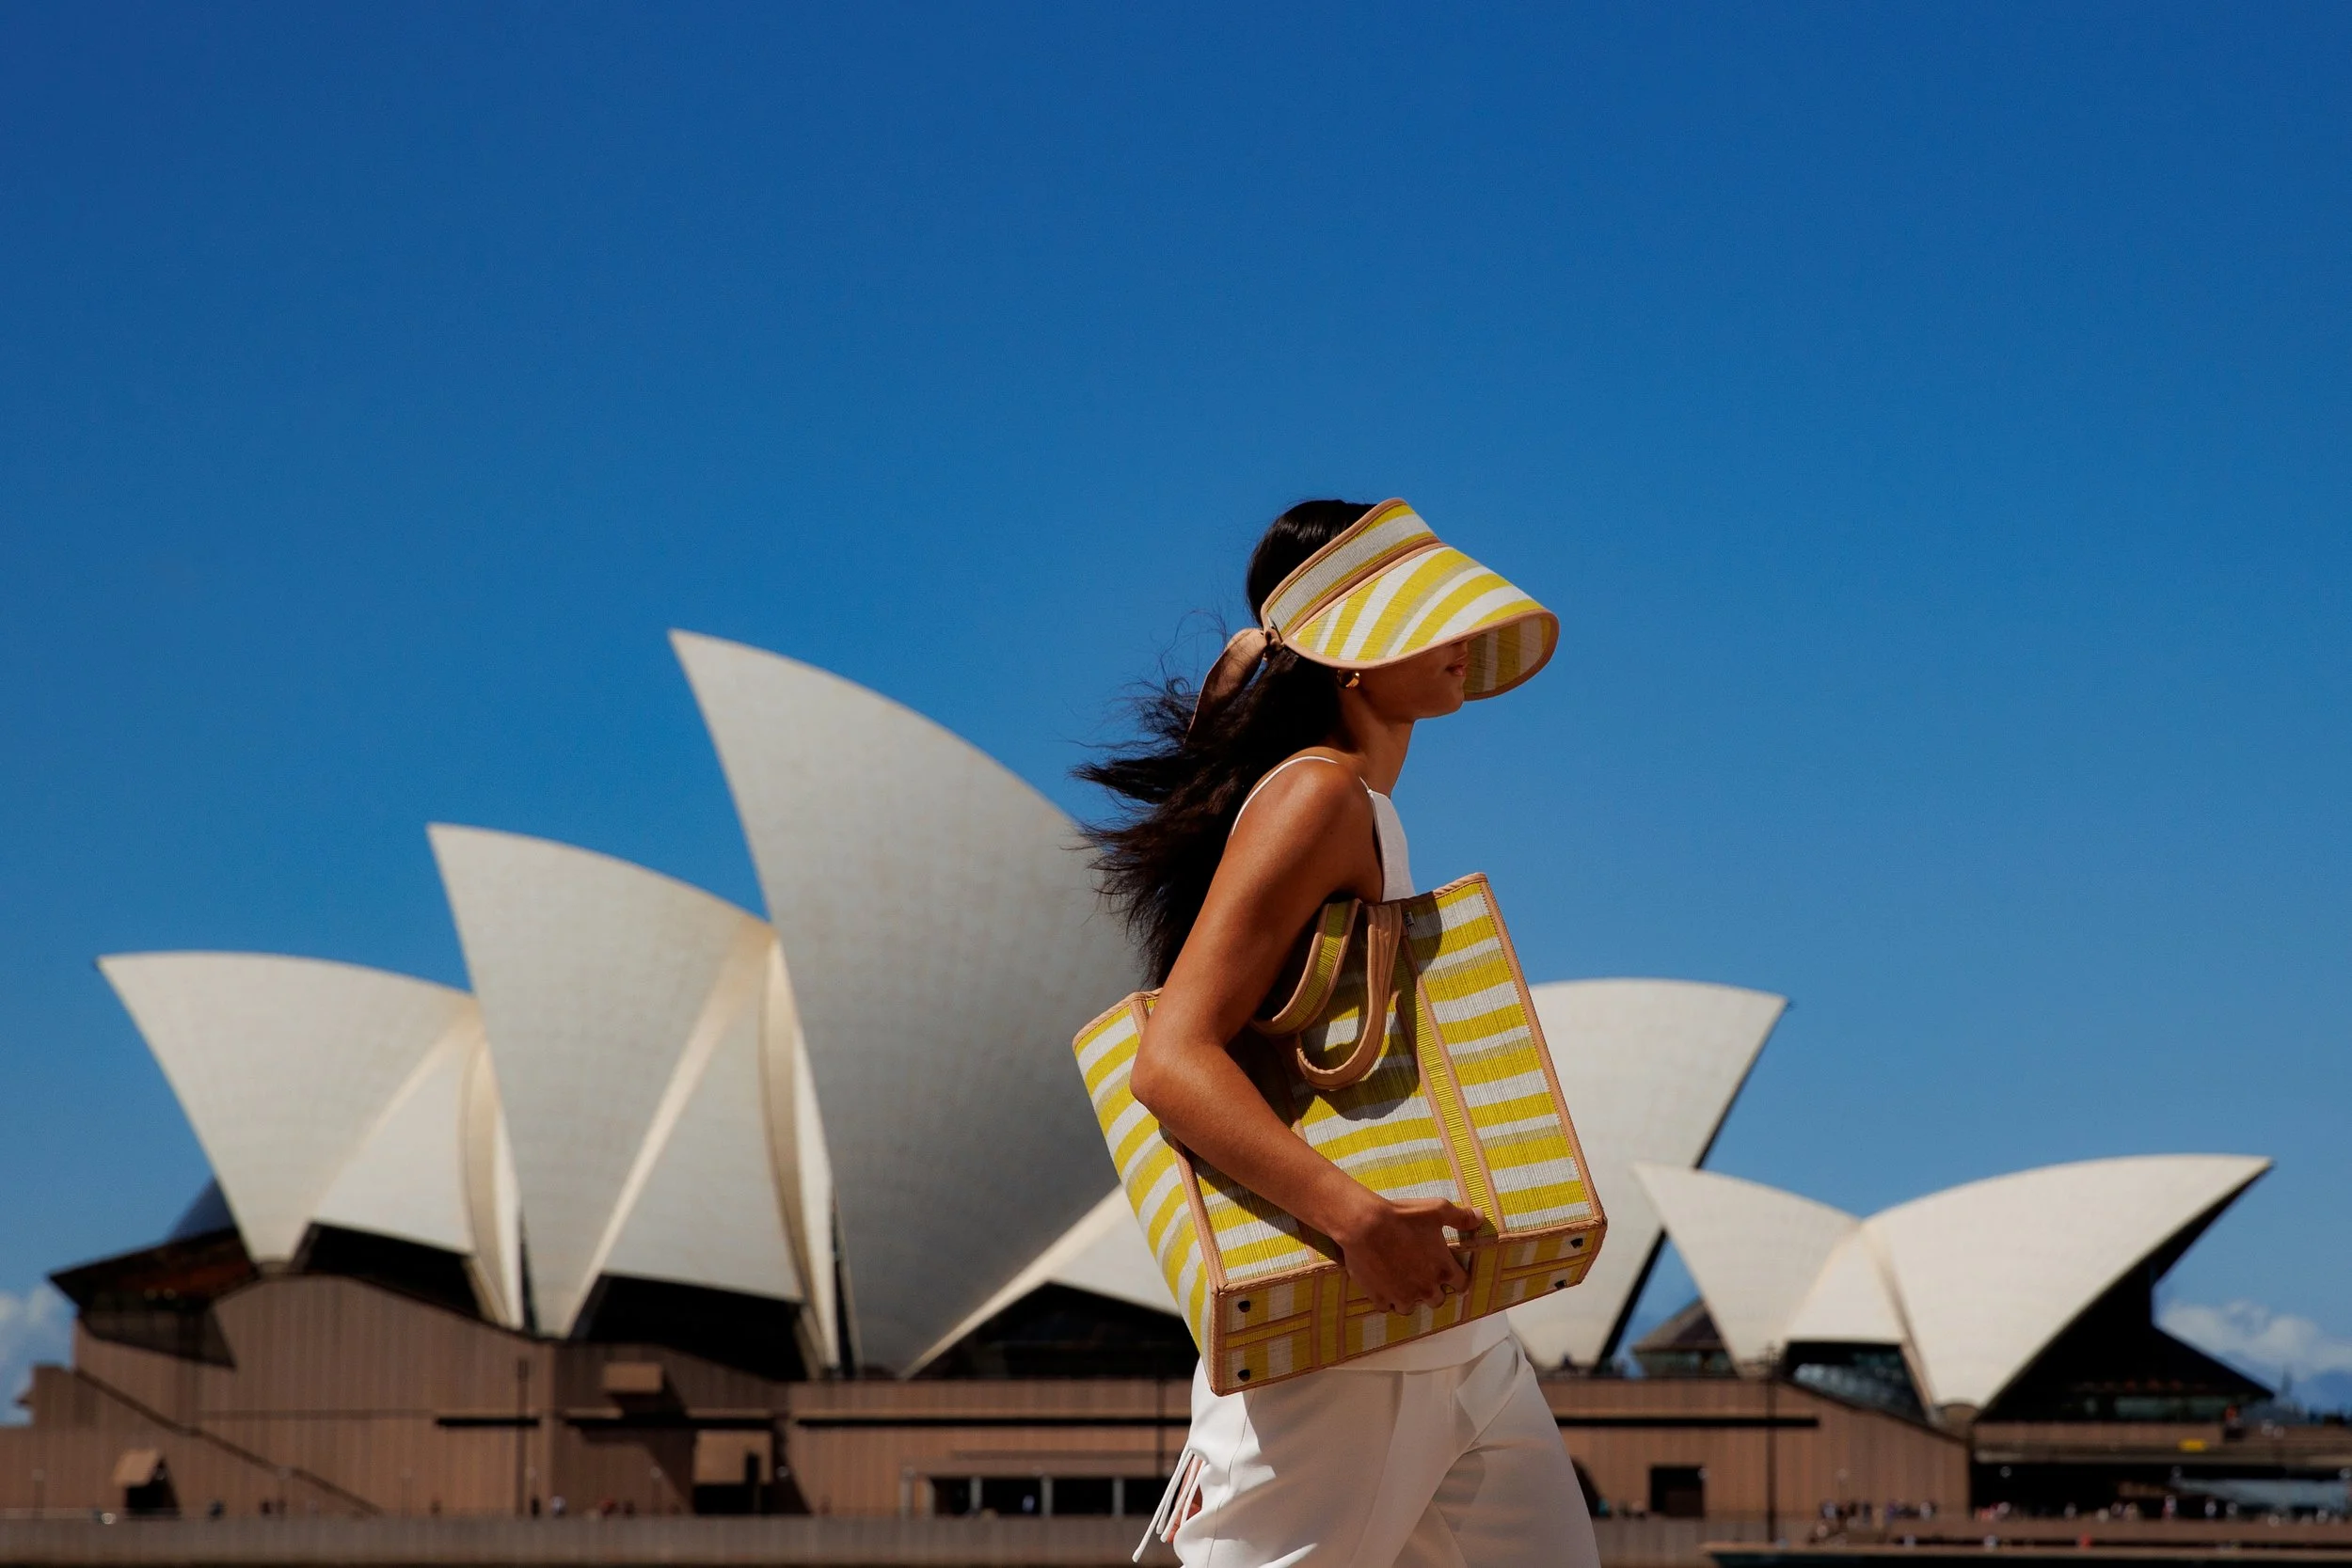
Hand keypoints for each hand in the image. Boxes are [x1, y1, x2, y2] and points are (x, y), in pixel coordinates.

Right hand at [1331, 1195, 1481, 1315]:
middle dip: (1433, 1290)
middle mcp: (1426, 1289)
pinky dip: (1387, 1298)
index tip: (1451, 1273)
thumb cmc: (1403, 1216)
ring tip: (1403, 1283)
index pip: (1461, 1285)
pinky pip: (1387, 1307)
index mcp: (1443, 1270)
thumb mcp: (1437, 1210)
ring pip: (1411, 1307)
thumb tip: (1481, 1217)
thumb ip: (1461, 1217)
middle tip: (1423, 1275)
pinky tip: (1383, 1285)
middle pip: (1436, 1301)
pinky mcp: (1380, 1298)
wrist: (1365, 1225)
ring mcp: (1402, 1296)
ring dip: (1409, 1297)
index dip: (1457, 1279)